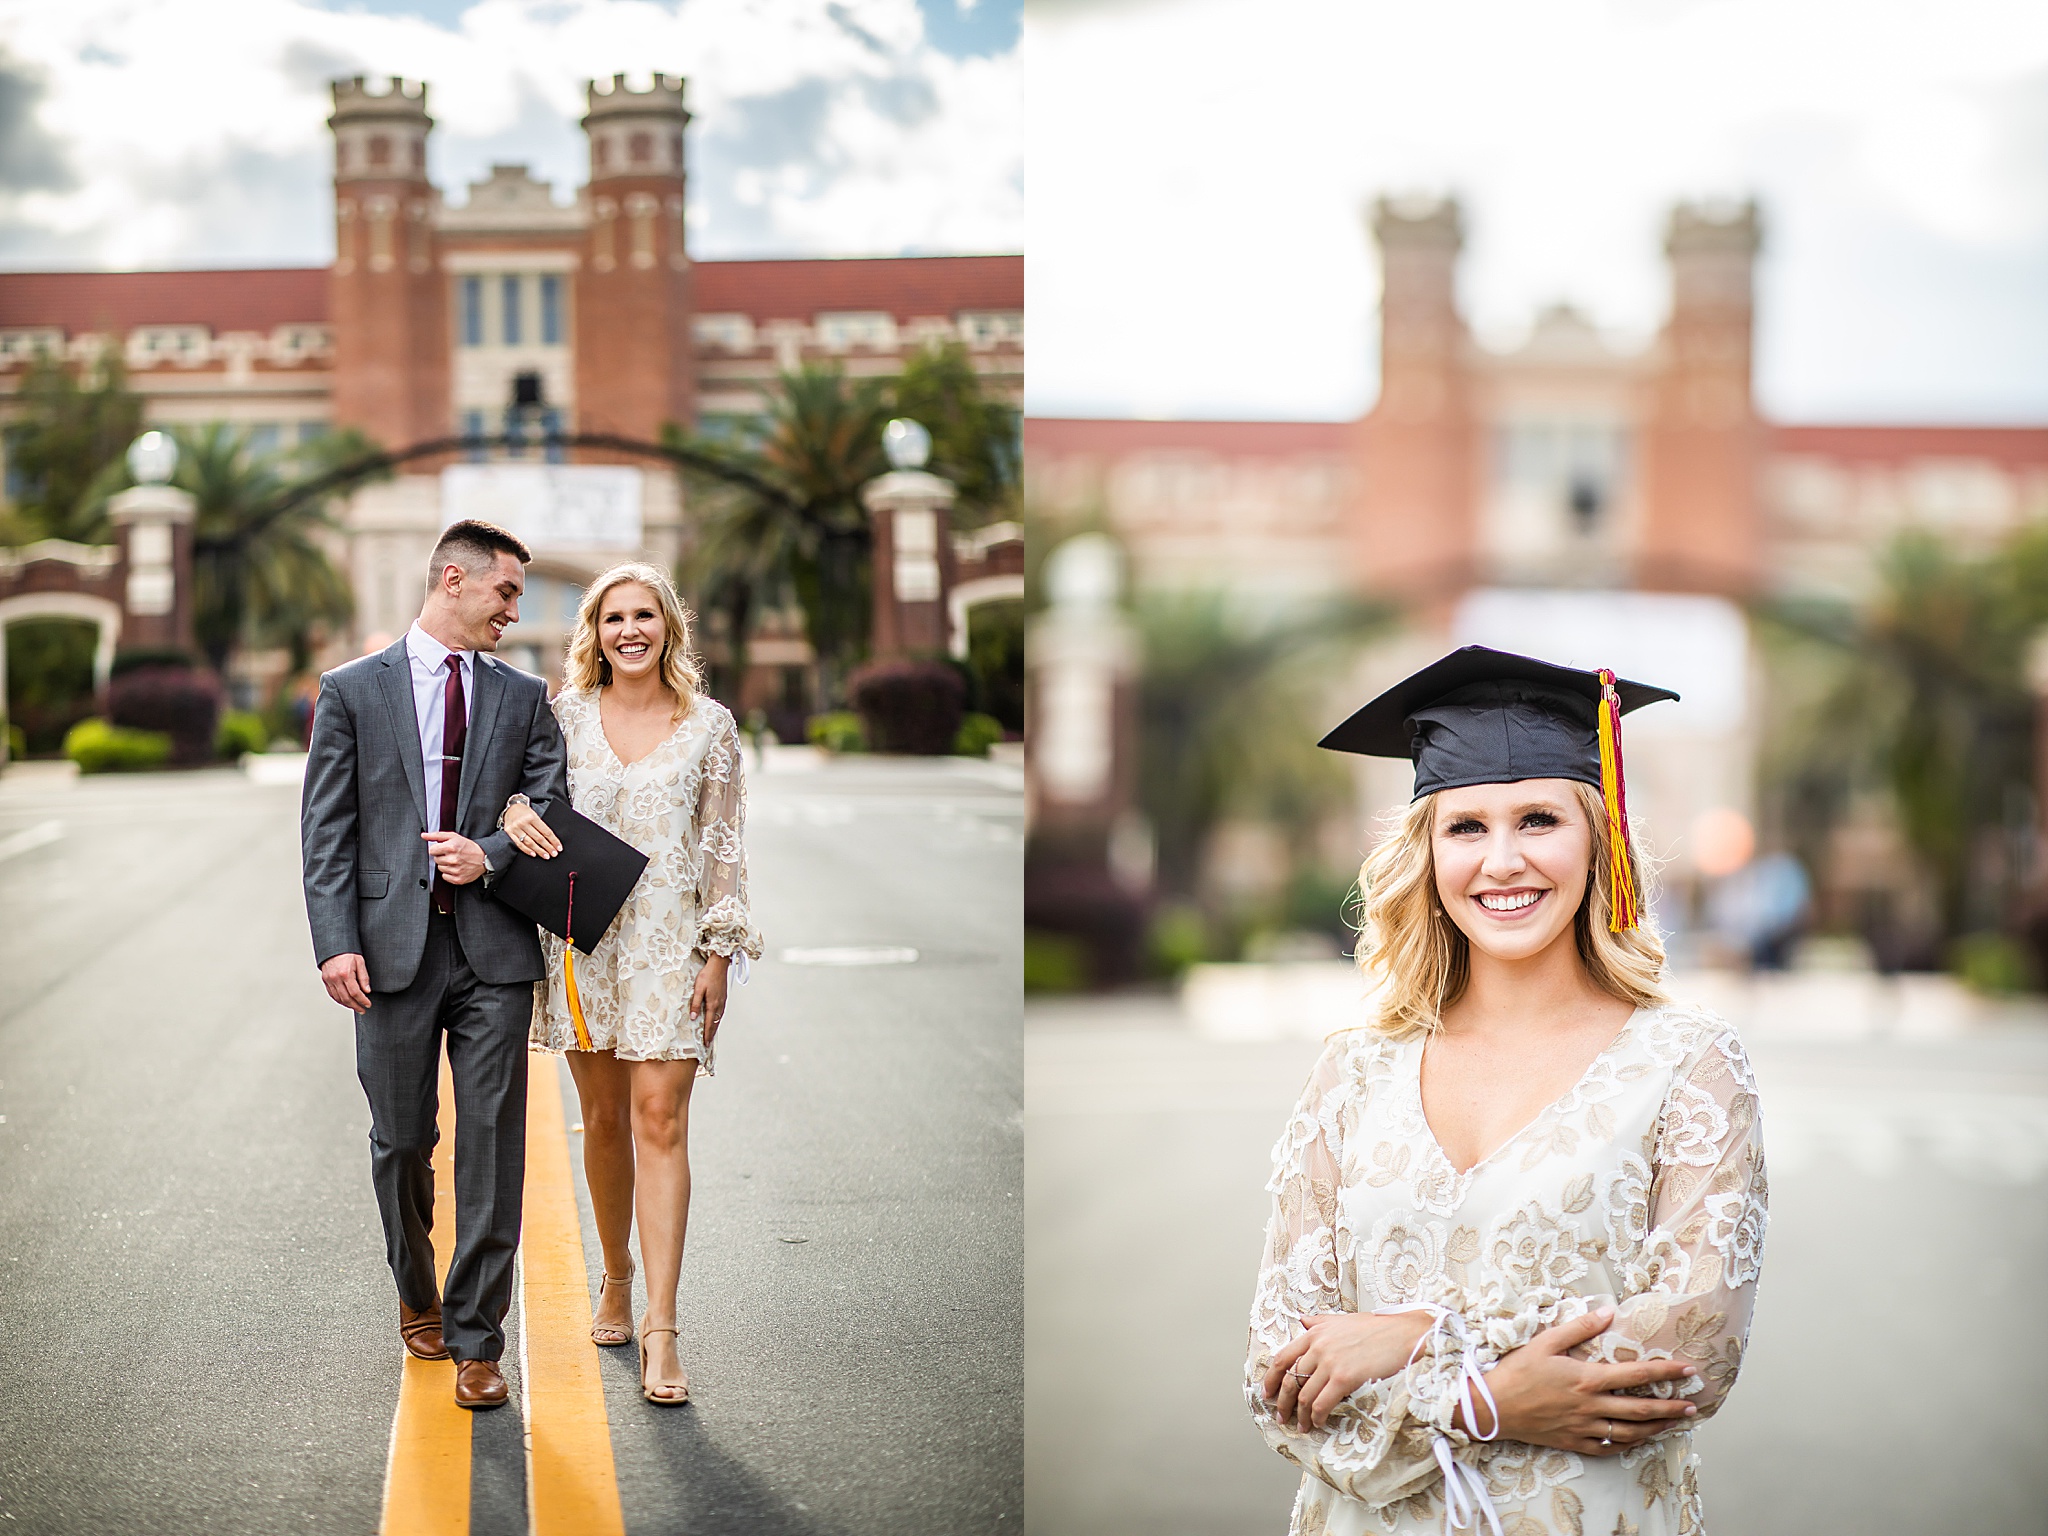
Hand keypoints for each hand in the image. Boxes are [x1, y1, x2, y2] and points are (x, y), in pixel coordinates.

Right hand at [320, 952, 371, 1012]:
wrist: (334, 947)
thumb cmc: (348, 953)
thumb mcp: (360, 962)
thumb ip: (364, 977)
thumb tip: (367, 991)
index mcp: (345, 974)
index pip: (355, 992)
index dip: (362, 1000)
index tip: (368, 1004)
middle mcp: (335, 979)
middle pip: (346, 998)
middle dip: (356, 1006)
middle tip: (363, 1010)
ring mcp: (329, 980)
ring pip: (338, 998)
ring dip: (348, 1005)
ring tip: (356, 1007)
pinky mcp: (325, 981)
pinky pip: (332, 994)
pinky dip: (339, 1000)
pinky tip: (346, 1002)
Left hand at [422, 831, 486, 884]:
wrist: (483, 857)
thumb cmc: (467, 846)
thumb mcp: (453, 836)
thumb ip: (436, 835)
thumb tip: (423, 835)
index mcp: (450, 847)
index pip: (431, 851)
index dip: (437, 849)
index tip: (444, 849)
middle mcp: (453, 859)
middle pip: (435, 860)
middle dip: (442, 857)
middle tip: (451, 854)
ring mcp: (456, 870)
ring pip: (440, 868)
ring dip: (445, 865)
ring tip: (455, 861)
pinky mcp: (458, 879)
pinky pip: (445, 876)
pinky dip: (449, 873)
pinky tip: (456, 868)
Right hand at [503, 803, 560, 858]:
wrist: (510, 808)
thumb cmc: (524, 812)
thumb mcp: (534, 814)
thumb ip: (541, 825)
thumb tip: (551, 839)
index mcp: (532, 817)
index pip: (546, 831)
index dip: (553, 840)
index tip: (558, 847)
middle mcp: (523, 823)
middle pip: (538, 838)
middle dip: (548, 847)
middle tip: (554, 854)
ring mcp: (516, 828)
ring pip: (529, 843)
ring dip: (539, 851)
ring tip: (546, 855)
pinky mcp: (510, 833)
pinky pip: (519, 844)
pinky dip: (527, 850)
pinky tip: (533, 854)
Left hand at [689, 954, 730, 1046]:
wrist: (719, 965)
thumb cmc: (707, 975)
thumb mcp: (698, 989)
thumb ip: (695, 1004)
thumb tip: (694, 1017)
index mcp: (712, 1004)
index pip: (709, 1023)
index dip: (707, 1034)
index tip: (705, 1043)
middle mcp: (719, 1005)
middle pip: (715, 1023)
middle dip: (711, 1034)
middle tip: (708, 1044)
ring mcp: (723, 1001)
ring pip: (719, 1019)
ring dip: (715, 1028)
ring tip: (711, 1035)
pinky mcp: (724, 997)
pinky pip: (721, 1013)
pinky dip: (718, 1020)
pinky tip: (716, 1020)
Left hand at [1263, 1311, 1433, 1430]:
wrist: (1403, 1334)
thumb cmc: (1377, 1328)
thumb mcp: (1342, 1319)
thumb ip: (1319, 1322)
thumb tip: (1302, 1322)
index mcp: (1314, 1332)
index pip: (1282, 1358)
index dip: (1271, 1378)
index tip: (1267, 1392)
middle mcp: (1318, 1346)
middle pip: (1290, 1380)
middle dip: (1282, 1402)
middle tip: (1281, 1416)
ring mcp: (1329, 1362)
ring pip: (1304, 1395)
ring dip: (1299, 1415)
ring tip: (1300, 1426)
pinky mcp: (1343, 1377)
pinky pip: (1321, 1403)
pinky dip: (1316, 1417)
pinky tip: (1317, 1422)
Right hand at [1470, 1306, 1698, 1454]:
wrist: (1492, 1408)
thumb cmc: (1516, 1372)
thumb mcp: (1544, 1341)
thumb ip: (1578, 1328)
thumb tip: (1606, 1312)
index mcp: (1586, 1379)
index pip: (1636, 1375)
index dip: (1664, 1372)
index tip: (1686, 1369)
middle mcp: (1590, 1406)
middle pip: (1640, 1410)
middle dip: (1670, 1407)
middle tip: (1692, 1405)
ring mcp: (1583, 1428)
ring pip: (1630, 1433)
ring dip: (1656, 1428)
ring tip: (1673, 1424)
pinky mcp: (1573, 1442)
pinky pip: (1608, 1448)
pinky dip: (1628, 1445)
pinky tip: (1638, 1440)